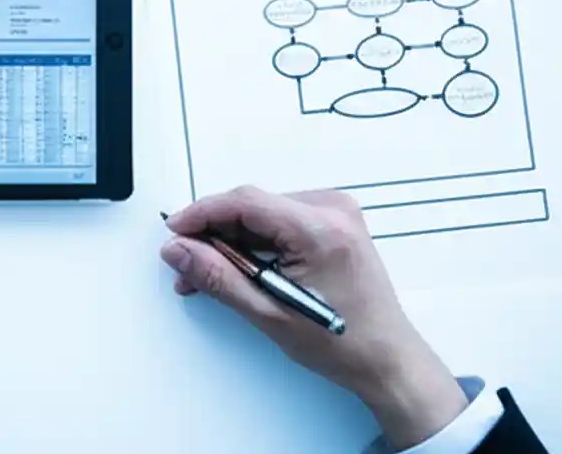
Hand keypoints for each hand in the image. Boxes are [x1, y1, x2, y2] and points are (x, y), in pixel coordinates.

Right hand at [160, 187, 467, 449]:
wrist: (387, 359)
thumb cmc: (341, 344)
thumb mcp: (269, 313)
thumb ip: (218, 277)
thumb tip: (179, 251)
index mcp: (320, 229)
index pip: (245, 202)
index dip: (201, 213)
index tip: (174, 231)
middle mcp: (332, 211)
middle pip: (252, 206)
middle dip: (214, 233)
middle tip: (187, 264)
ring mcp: (336, 214)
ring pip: (262, 213)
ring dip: (232, 240)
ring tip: (209, 274)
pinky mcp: (334, 224)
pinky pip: (279, 220)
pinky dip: (254, 241)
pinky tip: (238, 267)